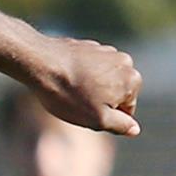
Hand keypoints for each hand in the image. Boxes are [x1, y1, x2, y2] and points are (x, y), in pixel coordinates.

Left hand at [27, 36, 141, 136]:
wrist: (40, 64)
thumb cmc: (69, 94)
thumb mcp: (97, 120)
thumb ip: (120, 125)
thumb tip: (134, 129)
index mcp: (132, 80)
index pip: (125, 110)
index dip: (104, 116)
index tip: (86, 111)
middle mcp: (124, 61)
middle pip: (114, 93)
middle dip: (98, 101)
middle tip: (76, 102)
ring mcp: (105, 51)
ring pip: (100, 80)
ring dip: (88, 88)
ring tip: (69, 90)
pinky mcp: (88, 46)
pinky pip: (87, 68)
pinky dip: (78, 74)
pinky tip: (63, 78)